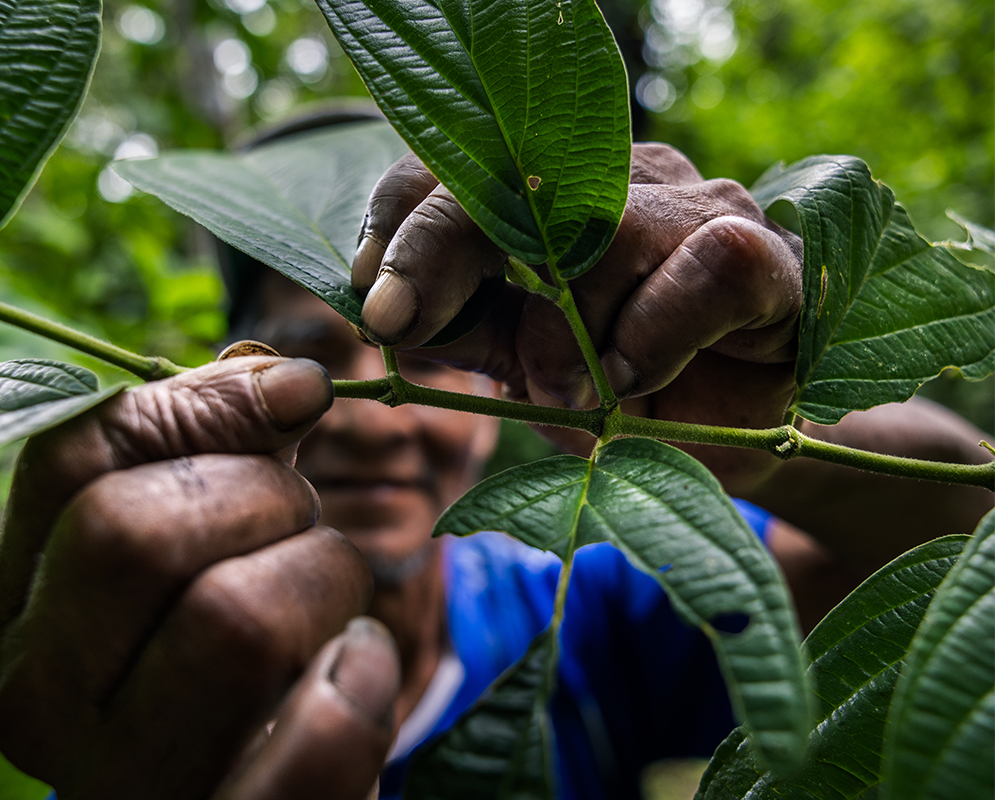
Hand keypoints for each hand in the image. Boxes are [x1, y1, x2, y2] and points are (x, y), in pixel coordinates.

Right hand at [0, 357, 398, 799]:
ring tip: (328, 603)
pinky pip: (323, 729)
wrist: (260, 784)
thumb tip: (293, 380)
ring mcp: (124, 784)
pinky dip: (366, 677)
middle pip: (133, 531)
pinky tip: (353, 671)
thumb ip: (228, 444)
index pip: (71, 457)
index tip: (297, 394)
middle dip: (265, 497)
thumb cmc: (229, 645)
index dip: (202, 405)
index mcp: (17, 604)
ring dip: (324, 579)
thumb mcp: (208, 535)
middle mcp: (40, 699)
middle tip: (302, 523)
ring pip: (236, 619)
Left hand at [352, 144, 803, 490]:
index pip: (465, 166)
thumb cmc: (626, 394)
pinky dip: (655, 338)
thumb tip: (383, 309)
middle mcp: (624, 181)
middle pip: (513, 180)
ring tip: (579, 392)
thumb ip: (467, 328)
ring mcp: (697, 204)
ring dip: (565, 334)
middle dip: (437, 250)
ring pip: (600, 234)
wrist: (735, 442)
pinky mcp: (764, 250)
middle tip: (399, 319)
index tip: (369, 292)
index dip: (402, 219)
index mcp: (560, 200)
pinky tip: (643, 379)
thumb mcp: (525, 365)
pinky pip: (699, 271)